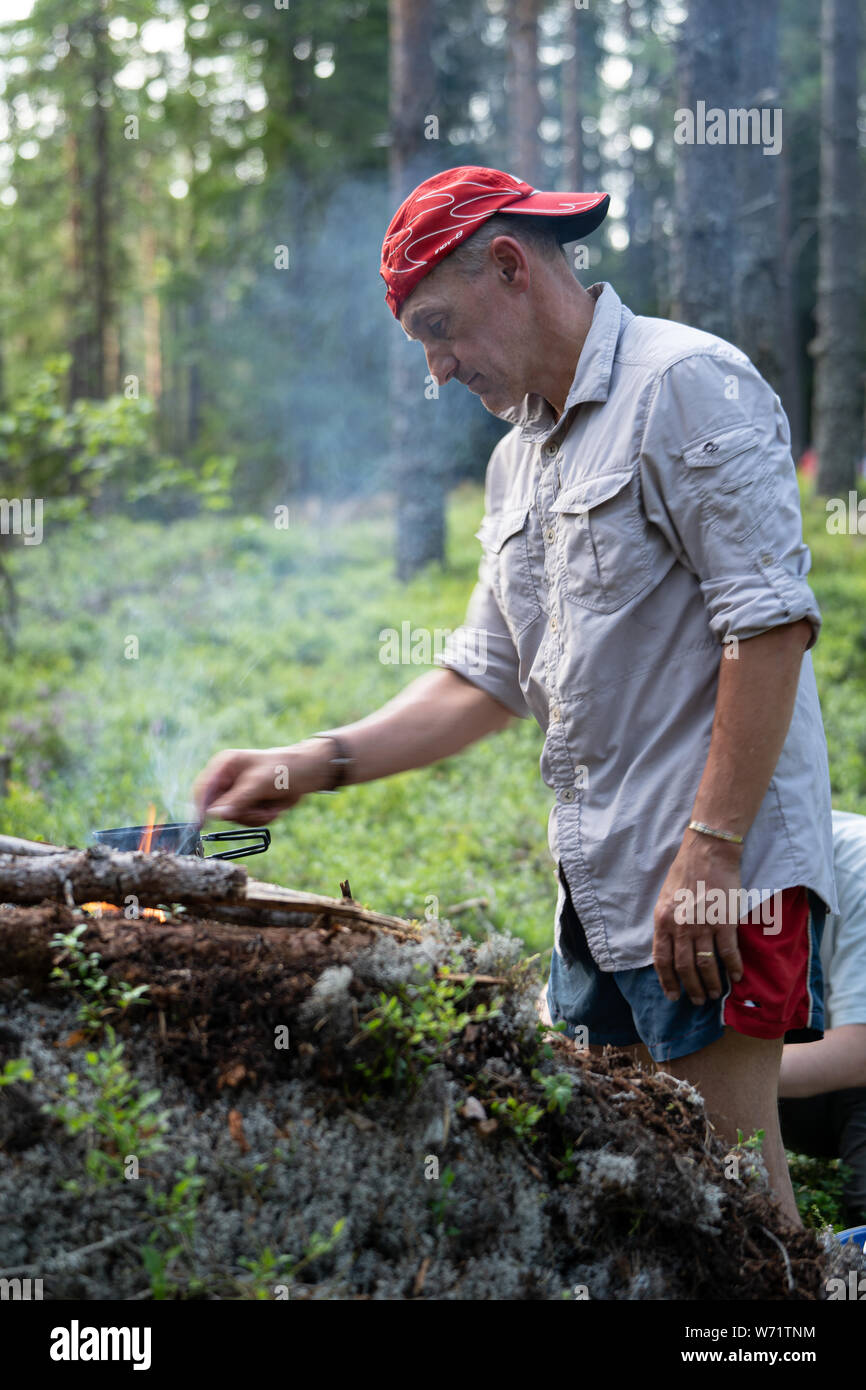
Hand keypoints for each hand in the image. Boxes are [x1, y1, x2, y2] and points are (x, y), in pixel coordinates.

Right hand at [192, 740, 332, 825]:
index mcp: (224, 765)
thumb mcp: (260, 783)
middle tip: (259, 808)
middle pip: (218, 809)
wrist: (310, 772)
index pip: (202, 788)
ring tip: (271, 804)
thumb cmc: (285, 768)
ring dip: (255, 816)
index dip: (200, 807)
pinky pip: (248, 821)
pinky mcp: (249, 805)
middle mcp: (228, 780)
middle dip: (241, 813)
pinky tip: (274, 807)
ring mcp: (238, 794)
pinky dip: (263, 818)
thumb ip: (237, 799)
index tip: (202, 825)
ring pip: (234, 819)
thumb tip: (213, 815)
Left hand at [652, 830, 744, 1005]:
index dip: (667, 982)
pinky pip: (728, 953)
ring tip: (715, 993)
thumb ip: (667, 923)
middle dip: (692, 988)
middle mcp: (681, 927)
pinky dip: (733, 967)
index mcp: (663, 920)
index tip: (673, 996)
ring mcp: (703, 925)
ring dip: (711, 983)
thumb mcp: (665, 898)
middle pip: (684, 967)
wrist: (708, 851)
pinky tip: (735, 977)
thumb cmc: (685, 871)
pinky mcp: (725, 921)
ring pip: (706, 965)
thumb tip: (669, 948)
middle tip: (698, 1000)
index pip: (662, 960)